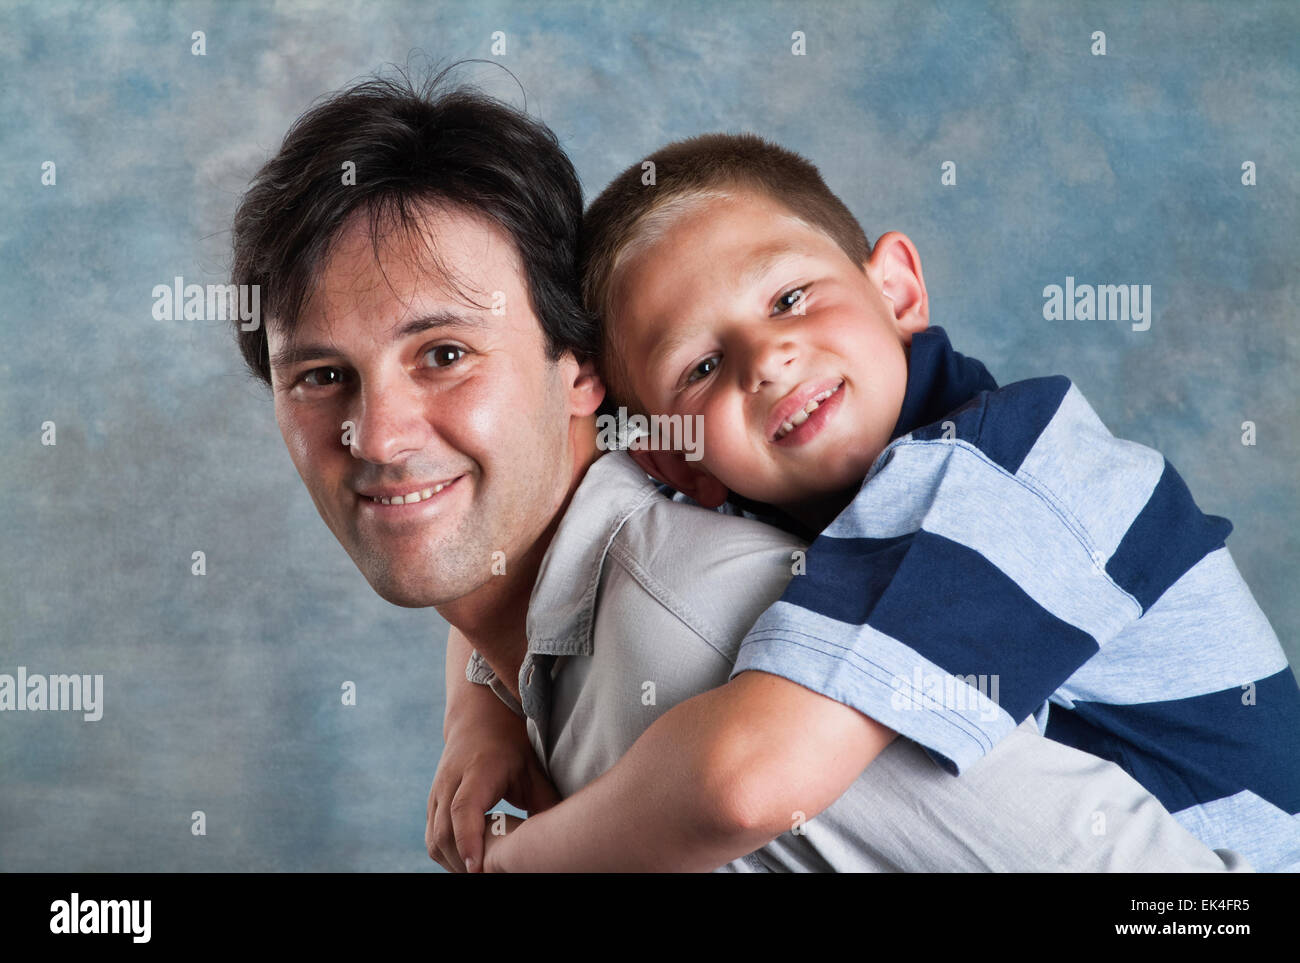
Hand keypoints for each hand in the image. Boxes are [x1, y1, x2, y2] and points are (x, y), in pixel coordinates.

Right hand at [426, 696, 559, 872]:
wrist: (478, 720)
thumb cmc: (510, 745)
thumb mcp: (532, 768)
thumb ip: (545, 801)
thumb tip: (561, 837)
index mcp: (476, 770)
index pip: (463, 809)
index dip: (468, 840)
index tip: (478, 868)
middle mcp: (450, 782)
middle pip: (445, 831)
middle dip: (463, 862)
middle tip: (488, 876)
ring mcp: (436, 793)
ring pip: (435, 839)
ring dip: (454, 863)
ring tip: (480, 873)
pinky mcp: (433, 804)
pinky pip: (432, 838)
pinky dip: (447, 856)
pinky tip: (468, 863)